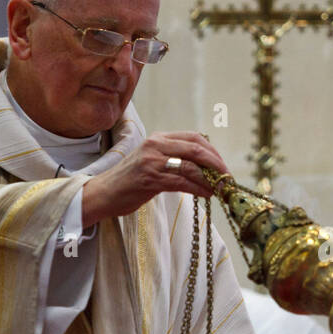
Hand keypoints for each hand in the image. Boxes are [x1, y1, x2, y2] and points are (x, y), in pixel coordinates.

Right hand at [82, 132, 226, 227]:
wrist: (104, 192)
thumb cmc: (131, 180)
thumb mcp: (153, 161)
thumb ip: (174, 158)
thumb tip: (205, 167)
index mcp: (159, 138)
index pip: (195, 138)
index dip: (213, 152)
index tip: (223, 167)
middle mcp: (156, 145)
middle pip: (197, 149)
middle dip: (217, 165)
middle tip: (228, 179)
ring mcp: (152, 161)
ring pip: (192, 167)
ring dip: (211, 180)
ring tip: (220, 190)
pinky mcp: (150, 179)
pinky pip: (183, 182)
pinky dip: (199, 189)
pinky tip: (208, 195)